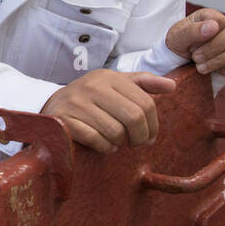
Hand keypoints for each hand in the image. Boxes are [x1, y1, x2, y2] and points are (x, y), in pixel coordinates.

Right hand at [40, 70, 174, 153]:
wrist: (52, 106)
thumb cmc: (92, 99)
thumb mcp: (116, 85)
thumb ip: (144, 84)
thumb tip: (172, 87)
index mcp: (110, 77)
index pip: (146, 104)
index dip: (153, 125)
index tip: (149, 136)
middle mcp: (93, 86)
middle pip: (134, 118)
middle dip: (140, 137)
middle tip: (136, 143)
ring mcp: (77, 103)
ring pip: (115, 132)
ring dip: (120, 143)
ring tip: (116, 142)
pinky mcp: (65, 120)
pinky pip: (96, 140)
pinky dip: (104, 148)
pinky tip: (103, 145)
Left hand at [165, 8, 224, 76]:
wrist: (173, 64)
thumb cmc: (175, 45)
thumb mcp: (176, 36)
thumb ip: (193, 30)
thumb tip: (215, 26)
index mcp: (210, 18)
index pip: (221, 21)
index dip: (208, 35)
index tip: (191, 46)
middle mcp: (224, 30)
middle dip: (213, 49)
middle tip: (195, 58)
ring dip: (220, 61)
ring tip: (200, 68)